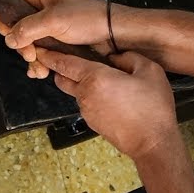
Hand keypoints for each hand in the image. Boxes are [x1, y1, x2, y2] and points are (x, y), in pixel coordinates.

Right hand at [0, 0, 116, 78]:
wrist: (115, 35)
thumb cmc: (90, 19)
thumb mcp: (54, 20)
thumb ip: (28, 28)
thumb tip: (10, 39)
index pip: (12, 4)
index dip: (7, 21)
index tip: (13, 37)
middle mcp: (45, 12)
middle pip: (20, 30)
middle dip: (22, 46)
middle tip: (31, 55)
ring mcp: (53, 30)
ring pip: (31, 45)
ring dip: (32, 59)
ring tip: (39, 68)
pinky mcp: (61, 45)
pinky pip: (43, 55)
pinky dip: (41, 64)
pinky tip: (42, 71)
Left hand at [34, 47, 178, 161]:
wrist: (153, 144)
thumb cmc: (152, 108)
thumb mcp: (150, 71)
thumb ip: (129, 57)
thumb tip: (116, 57)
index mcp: (95, 78)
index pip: (64, 63)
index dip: (50, 55)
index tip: (40, 49)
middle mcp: (85, 95)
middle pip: (62, 78)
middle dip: (60, 68)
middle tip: (68, 59)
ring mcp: (87, 111)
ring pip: (75, 92)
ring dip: (80, 83)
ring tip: (103, 79)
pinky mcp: (93, 123)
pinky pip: (86, 104)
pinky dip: (91, 96)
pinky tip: (111, 96)